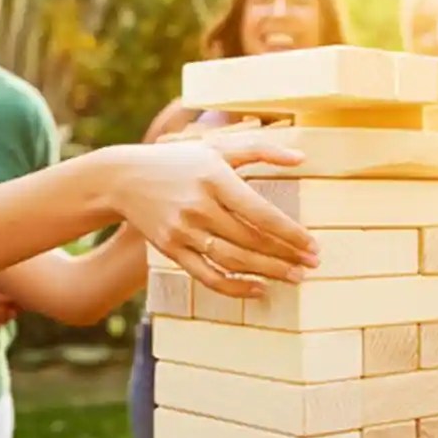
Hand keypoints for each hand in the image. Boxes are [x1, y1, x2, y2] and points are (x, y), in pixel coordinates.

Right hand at [107, 135, 318, 296]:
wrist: (123, 179)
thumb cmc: (179, 161)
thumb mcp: (217, 147)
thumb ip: (261, 150)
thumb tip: (301, 158)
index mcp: (215, 179)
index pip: (261, 213)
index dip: (290, 233)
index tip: (313, 245)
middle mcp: (199, 207)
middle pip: (251, 240)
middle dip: (286, 256)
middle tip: (312, 265)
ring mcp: (183, 231)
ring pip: (233, 260)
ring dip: (267, 273)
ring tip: (295, 278)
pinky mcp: (171, 250)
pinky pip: (207, 276)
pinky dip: (235, 288)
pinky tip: (258, 290)